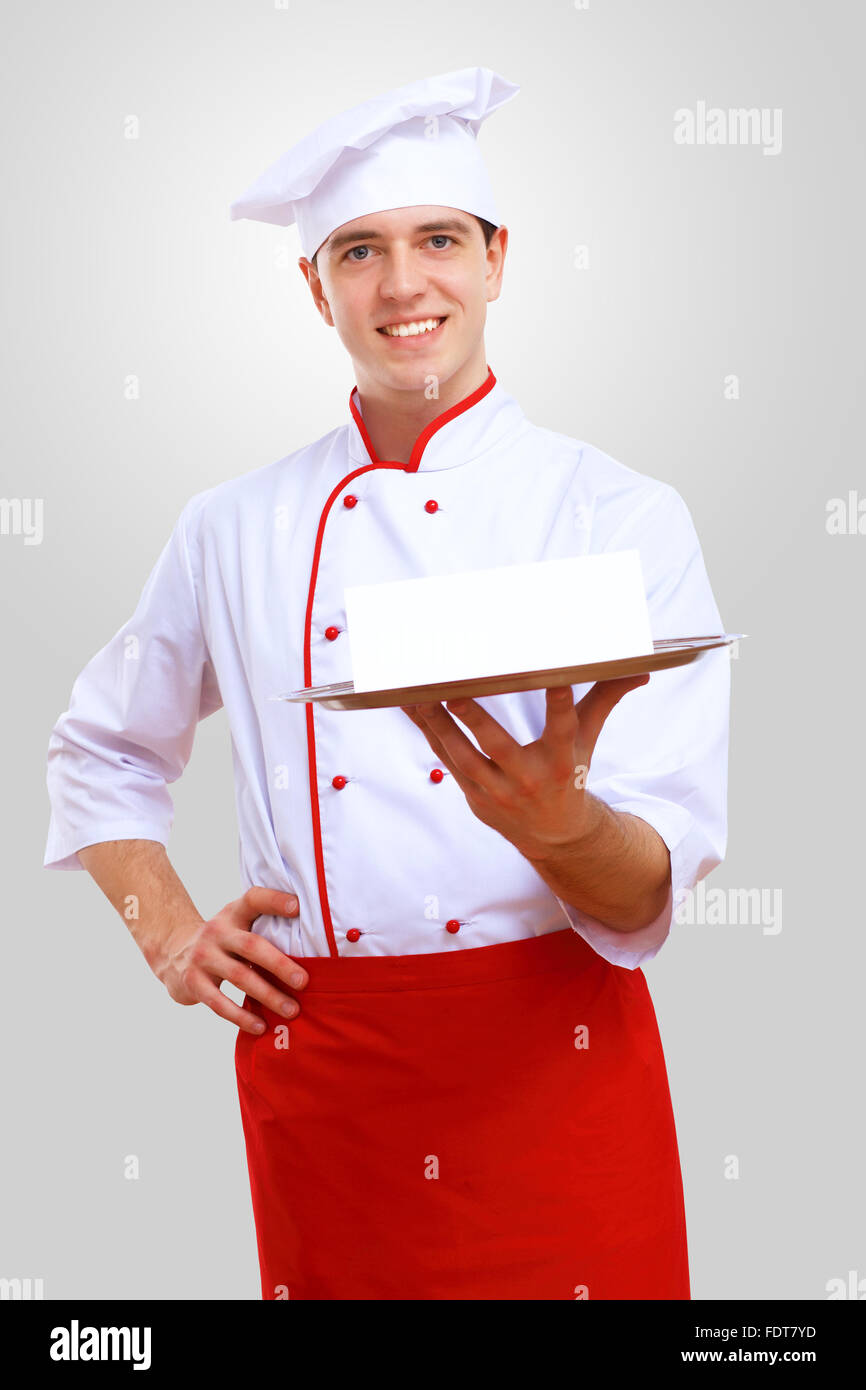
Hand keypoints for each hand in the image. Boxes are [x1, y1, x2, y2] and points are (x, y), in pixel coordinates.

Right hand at [154, 887, 307, 1035]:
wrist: (173, 953)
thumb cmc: (223, 942)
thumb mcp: (237, 924)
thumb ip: (263, 928)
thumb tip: (312, 949)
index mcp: (233, 913)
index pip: (254, 899)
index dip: (275, 900)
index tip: (298, 907)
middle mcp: (217, 931)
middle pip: (252, 945)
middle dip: (280, 964)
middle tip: (304, 981)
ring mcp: (203, 956)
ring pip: (239, 976)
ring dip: (268, 995)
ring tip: (291, 1010)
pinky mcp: (193, 982)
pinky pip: (219, 1002)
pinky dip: (241, 1016)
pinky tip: (260, 1026)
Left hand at [401, 675, 649, 861]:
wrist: (555, 836)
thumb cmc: (569, 775)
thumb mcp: (588, 740)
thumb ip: (605, 699)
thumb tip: (641, 670)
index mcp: (561, 759)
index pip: (562, 725)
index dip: (559, 701)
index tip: (555, 677)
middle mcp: (528, 777)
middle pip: (497, 745)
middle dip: (473, 719)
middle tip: (454, 692)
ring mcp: (497, 790)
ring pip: (461, 754)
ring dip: (437, 724)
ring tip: (418, 694)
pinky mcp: (474, 796)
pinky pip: (445, 758)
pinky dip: (428, 732)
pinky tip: (410, 706)